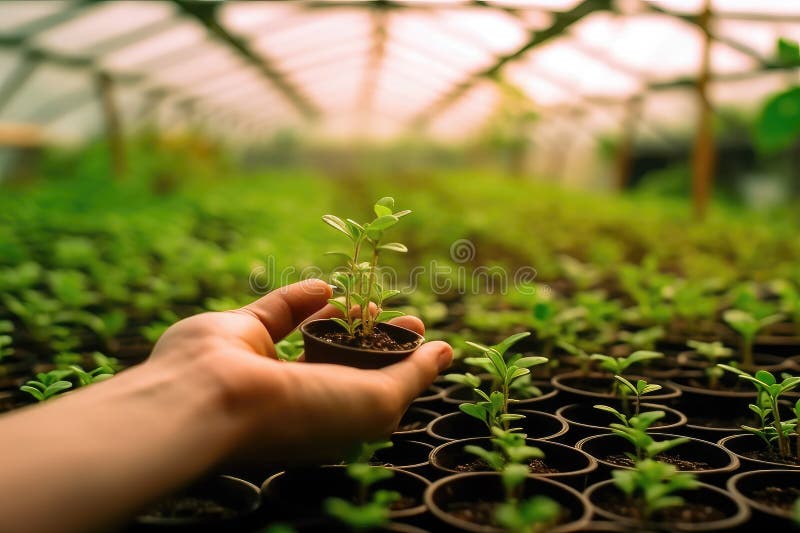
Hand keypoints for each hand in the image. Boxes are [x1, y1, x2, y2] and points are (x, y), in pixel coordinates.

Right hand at [149, 279, 452, 464]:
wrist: (213, 399)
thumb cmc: (302, 412)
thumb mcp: (377, 403)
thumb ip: (412, 375)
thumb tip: (445, 352)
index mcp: (328, 425)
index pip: (375, 393)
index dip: (404, 365)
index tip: (426, 336)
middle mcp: (297, 398)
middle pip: (348, 363)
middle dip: (379, 340)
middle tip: (408, 315)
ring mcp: (266, 366)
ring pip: (313, 336)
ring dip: (344, 317)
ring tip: (372, 299)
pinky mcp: (239, 333)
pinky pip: (277, 310)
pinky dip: (301, 297)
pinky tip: (325, 286)